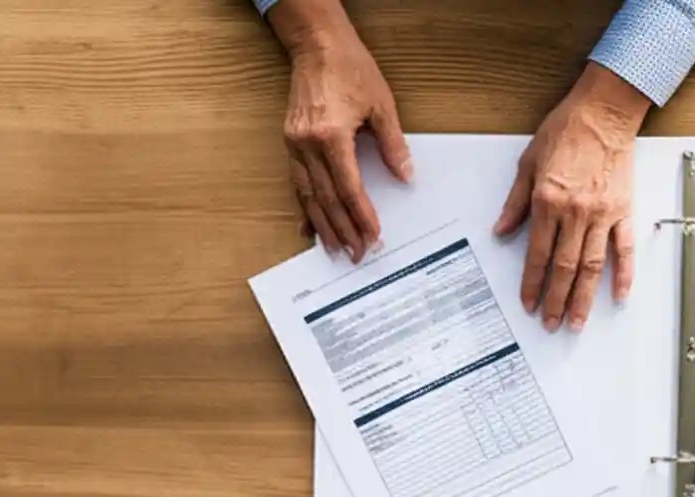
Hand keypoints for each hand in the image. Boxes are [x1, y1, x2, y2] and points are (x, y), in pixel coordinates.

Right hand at [270, 0, 411, 261]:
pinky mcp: (289, 141)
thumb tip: (405, 176)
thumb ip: (393, 144)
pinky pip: (296, 182)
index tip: (373, 236)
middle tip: (358, 254)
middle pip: (326, 198)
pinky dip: (304, 207)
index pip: (348, 188)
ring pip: (307, 195)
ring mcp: (294, 144)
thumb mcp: (381, 105)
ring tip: (336, 249)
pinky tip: (310, 227)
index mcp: (331, 136)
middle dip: (344, 229)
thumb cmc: (351, 69)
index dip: (361, 215)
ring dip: (323, 225)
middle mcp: (307, 144)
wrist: (317, 45)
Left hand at [494, 62, 650, 331]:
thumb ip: (515, 203)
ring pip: (592, 266)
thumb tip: (502, 232)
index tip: (529, 303)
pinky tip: (618, 295)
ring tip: (577, 321)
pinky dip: (623, 274)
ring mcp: (602, 214)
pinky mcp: (623, 211)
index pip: (537, 254)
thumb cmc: (565, 131)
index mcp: (548, 202)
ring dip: (584, 298)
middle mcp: (575, 213)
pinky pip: (624, 249)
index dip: (532, 283)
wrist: (603, 113)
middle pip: (564, 268)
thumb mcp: (527, 164)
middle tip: (551, 324)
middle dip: (555, 300)